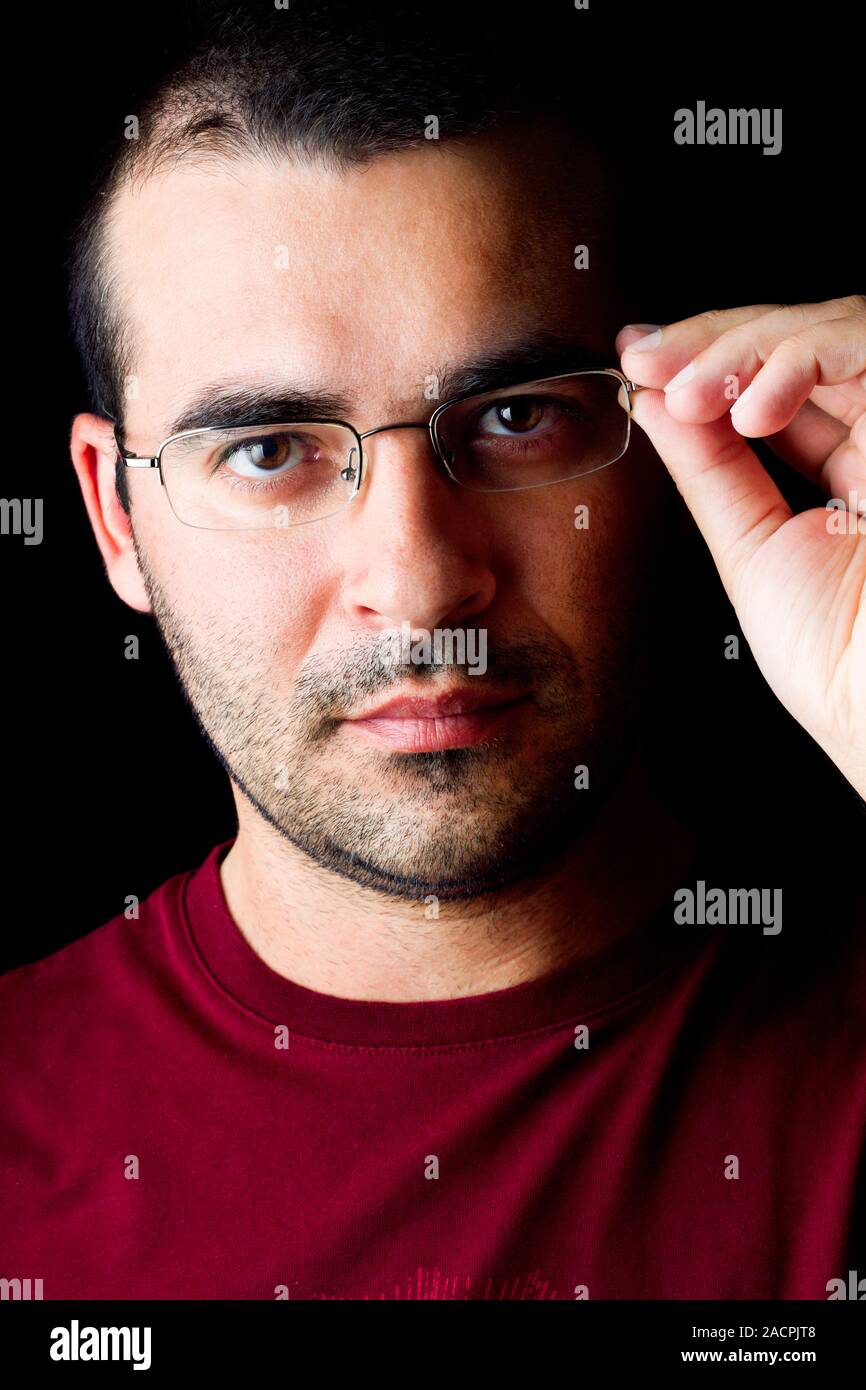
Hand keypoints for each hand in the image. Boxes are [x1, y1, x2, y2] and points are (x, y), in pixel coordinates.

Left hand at [618, 296, 865, 798]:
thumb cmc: (840, 666)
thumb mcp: (753, 554)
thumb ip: (712, 475)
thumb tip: (655, 403)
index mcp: (851, 474)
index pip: (777, 386)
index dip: (708, 363)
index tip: (638, 363)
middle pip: (803, 341)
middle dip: (712, 342)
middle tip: (645, 360)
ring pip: (832, 330)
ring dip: (742, 349)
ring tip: (683, 393)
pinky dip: (797, 362)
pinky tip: (747, 411)